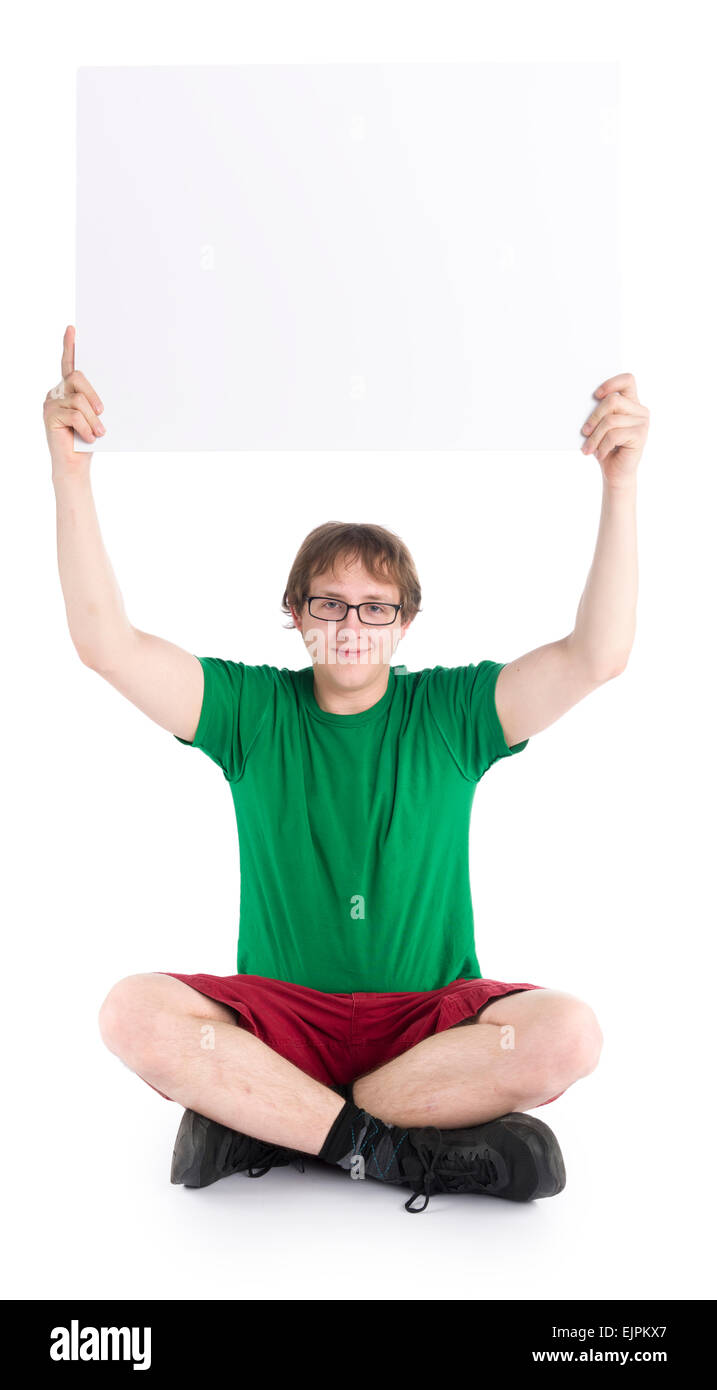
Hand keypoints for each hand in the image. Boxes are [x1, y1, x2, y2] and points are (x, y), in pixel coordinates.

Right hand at [44, 325, 105, 479]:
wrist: (75, 465)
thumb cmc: (88, 440)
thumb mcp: (96, 416)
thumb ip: (96, 401)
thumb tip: (109, 391)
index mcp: (69, 390)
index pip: (69, 365)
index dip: (70, 347)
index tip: (73, 329)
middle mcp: (57, 392)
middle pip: (77, 377)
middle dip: (93, 395)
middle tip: (103, 411)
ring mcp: (51, 402)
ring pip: (79, 399)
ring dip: (93, 418)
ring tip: (99, 433)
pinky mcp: (49, 414)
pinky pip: (75, 414)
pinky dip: (87, 428)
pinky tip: (90, 438)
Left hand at [580, 372, 648, 488]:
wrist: (616, 474)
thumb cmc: (605, 448)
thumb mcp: (599, 428)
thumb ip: (598, 413)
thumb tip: (581, 402)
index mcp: (631, 402)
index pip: (627, 380)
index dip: (611, 383)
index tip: (595, 395)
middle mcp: (640, 410)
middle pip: (613, 401)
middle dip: (594, 417)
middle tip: (584, 431)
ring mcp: (642, 422)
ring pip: (611, 420)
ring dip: (595, 437)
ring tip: (588, 448)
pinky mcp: (641, 435)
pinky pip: (614, 435)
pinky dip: (603, 446)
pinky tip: (599, 454)